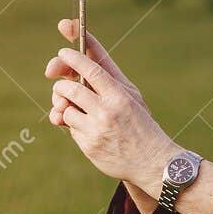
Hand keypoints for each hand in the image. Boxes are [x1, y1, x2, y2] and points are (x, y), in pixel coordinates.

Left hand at [44, 19, 176, 184]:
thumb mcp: (131, 97)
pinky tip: (89, 131)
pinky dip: (74, 126)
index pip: (92, 69)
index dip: (73, 58)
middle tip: (61, 87)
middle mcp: (108, 110)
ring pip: (66, 109)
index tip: (62, 52)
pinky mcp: (89, 146)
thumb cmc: (140, 124)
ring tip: (78, 111)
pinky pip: (70, 129)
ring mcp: (97, 129)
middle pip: (70, 88)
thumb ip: (105, 82)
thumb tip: (73, 70)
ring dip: (66, 108)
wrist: (151, 161)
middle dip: (60, 86)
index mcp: (120, 94)